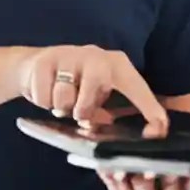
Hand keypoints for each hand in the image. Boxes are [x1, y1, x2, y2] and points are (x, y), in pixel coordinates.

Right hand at [16, 45, 167, 136]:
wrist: (33, 65)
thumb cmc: (74, 85)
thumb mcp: (95, 95)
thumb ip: (107, 113)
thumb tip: (116, 127)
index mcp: (116, 65)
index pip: (137, 88)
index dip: (148, 111)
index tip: (156, 132)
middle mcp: (95, 56)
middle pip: (87, 105)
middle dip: (79, 113)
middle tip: (76, 109)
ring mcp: (69, 56)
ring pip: (63, 101)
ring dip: (60, 107)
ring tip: (61, 97)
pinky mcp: (44, 61)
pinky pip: (44, 98)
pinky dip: (43, 102)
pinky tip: (46, 90)